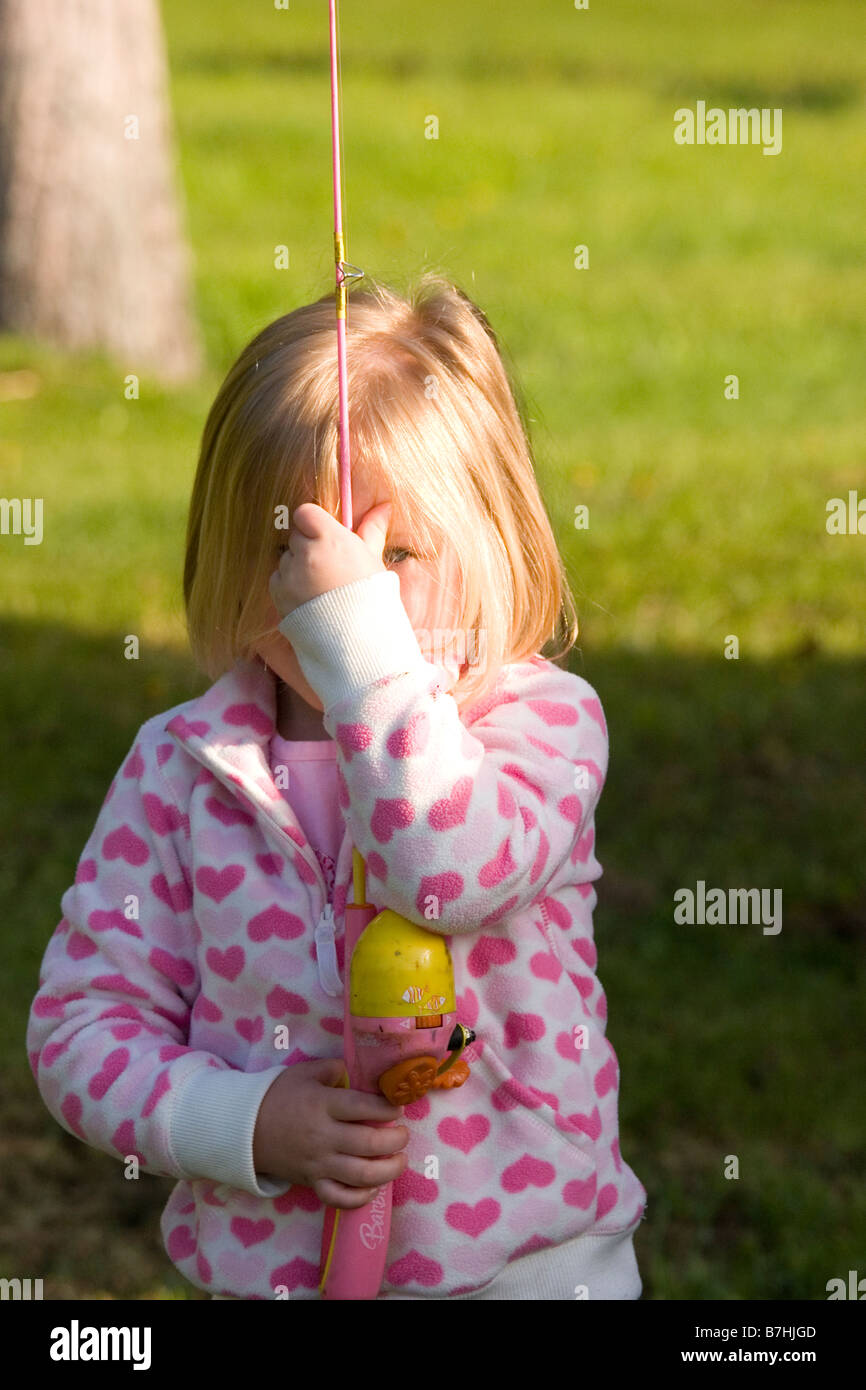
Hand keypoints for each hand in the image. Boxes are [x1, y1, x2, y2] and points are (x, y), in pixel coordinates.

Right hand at [252, 1058, 409, 1207]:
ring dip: (388, 1170)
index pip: (364, 1108)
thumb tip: (358, 1073)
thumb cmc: (279, 1096)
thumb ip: (334, 1069)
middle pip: (369, 1143)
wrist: (245, 1128)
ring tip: (400, 1160)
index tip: (397, 1107)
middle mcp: (323, 1136)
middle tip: (403, 1134)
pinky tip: (373, 1188)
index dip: (387, 1108)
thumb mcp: (305, 1072)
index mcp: (323, 1105)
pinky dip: (359, 1198)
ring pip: (360, 1174)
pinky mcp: (311, 1182)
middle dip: (396, 1140)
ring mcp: (318, 1163)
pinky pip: (338, 1198)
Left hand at [270, 501, 392, 618]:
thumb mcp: (373, 559)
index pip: (305, 512)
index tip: (324, 536)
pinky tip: (309, 600)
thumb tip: (383, 507)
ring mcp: (289, 574)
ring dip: (298, 568)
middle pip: (296, 536)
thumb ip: (372, 530)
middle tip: (328, 567)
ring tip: (321, 589)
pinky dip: (289, 586)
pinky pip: (278, 579)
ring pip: (287, 559)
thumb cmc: (371, 596)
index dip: (313, 523)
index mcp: (330, 539)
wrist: (357, 639)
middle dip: (308, 547)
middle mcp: (305, 553)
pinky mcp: (278, 594)